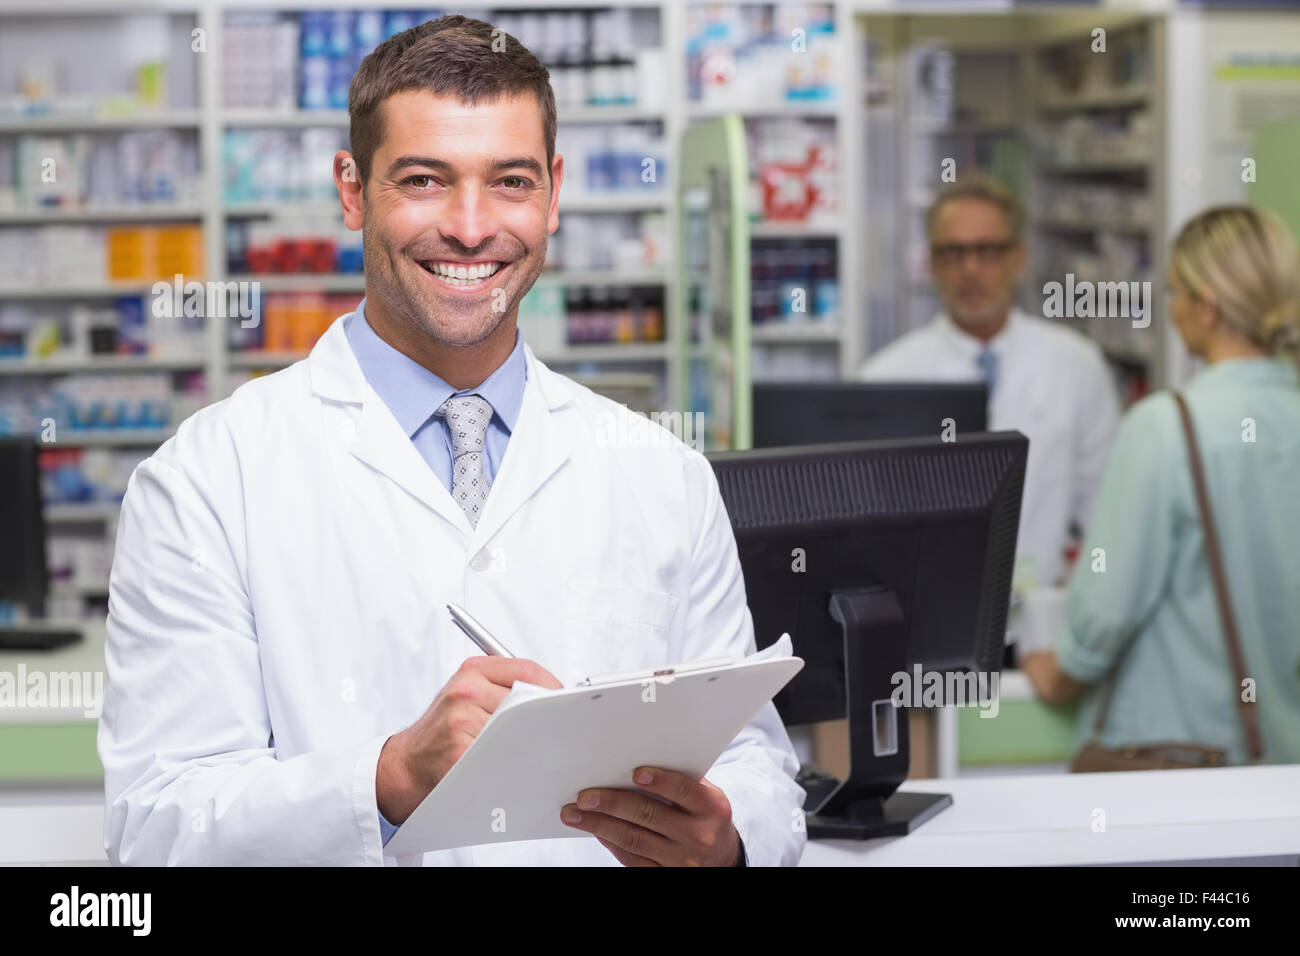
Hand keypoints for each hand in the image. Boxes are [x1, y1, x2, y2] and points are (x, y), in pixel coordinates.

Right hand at [377, 657, 562, 823]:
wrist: (405, 765)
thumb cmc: (441, 732)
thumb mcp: (466, 695)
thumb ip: (502, 687)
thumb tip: (552, 695)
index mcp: (471, 672)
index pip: (526, 669)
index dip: (552, 686)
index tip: (563, 702)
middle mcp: (465, 691)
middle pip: (528, 698)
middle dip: (545, 717)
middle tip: (557, 730)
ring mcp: (462, 721)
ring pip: (519, 729)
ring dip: (532, 742)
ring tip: (533, 750)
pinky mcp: (461, 752)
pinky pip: (503, 755)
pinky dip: (514, 763)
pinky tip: (513, 767)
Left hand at [560, 767, 741, 866]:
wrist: (722, 858)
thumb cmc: (706, 816)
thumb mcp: (707, 796)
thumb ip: (681, 779)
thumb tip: (634, 762)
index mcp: (711, 808)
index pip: (683, 791)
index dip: (660, 781)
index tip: (635, 772)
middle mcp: (698, 835)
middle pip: (649, 816)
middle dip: (613, 804)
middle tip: (584, 795)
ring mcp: (680, 859)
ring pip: (633, 839)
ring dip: (599, 824)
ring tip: (574, 813)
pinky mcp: (664, 874)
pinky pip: (631, 859)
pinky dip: (609, 842)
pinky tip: (593, 828)